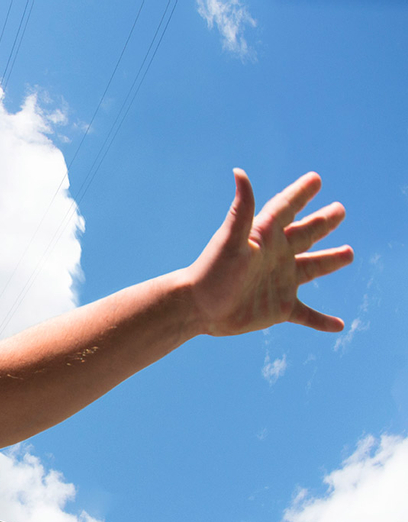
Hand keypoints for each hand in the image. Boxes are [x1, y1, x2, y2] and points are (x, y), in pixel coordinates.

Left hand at [185, 169, 352, 336]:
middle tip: (339, 210)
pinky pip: (307, 315)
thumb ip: (241, 209)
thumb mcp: (230, 239)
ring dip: (330, 261)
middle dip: (323, 223)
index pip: (287, 209)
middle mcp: (276, 256)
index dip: (301, 194)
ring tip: (348, 253)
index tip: (315, 179)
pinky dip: (321, 320)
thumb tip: (239, 172)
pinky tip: (338, 325)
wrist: (197, 308)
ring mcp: (280, 282)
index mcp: (265, 237)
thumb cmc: (211, 271)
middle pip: (305, 235)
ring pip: (312, 268)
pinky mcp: (280, 308)